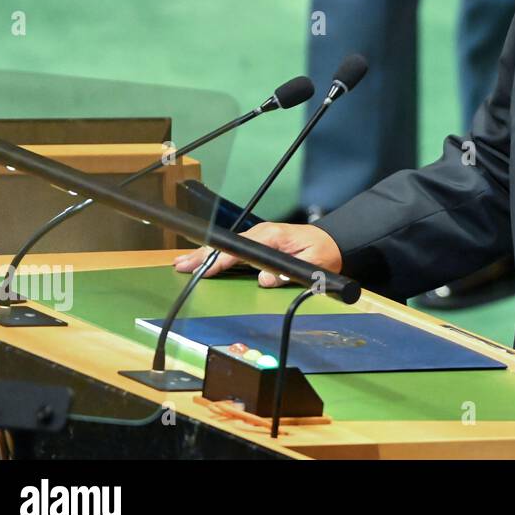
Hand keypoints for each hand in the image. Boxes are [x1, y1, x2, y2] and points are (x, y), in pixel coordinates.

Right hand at [172, 222, 342, 286]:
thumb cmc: (324, 252)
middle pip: (226, 247)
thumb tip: (264, 280)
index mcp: (272, 237)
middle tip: (180, 266)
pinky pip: (233, 250)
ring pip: (226, 248)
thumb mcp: (312, 265)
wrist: (334, 242)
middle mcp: (262, 234)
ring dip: (204, 256)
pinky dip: (215, 256)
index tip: (202, 269)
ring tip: (181, 264)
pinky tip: (201, 261)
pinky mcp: (259, 243)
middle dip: (202, 256)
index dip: (219, 261)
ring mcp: (259, 237)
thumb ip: (288, 273)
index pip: (239, 250)